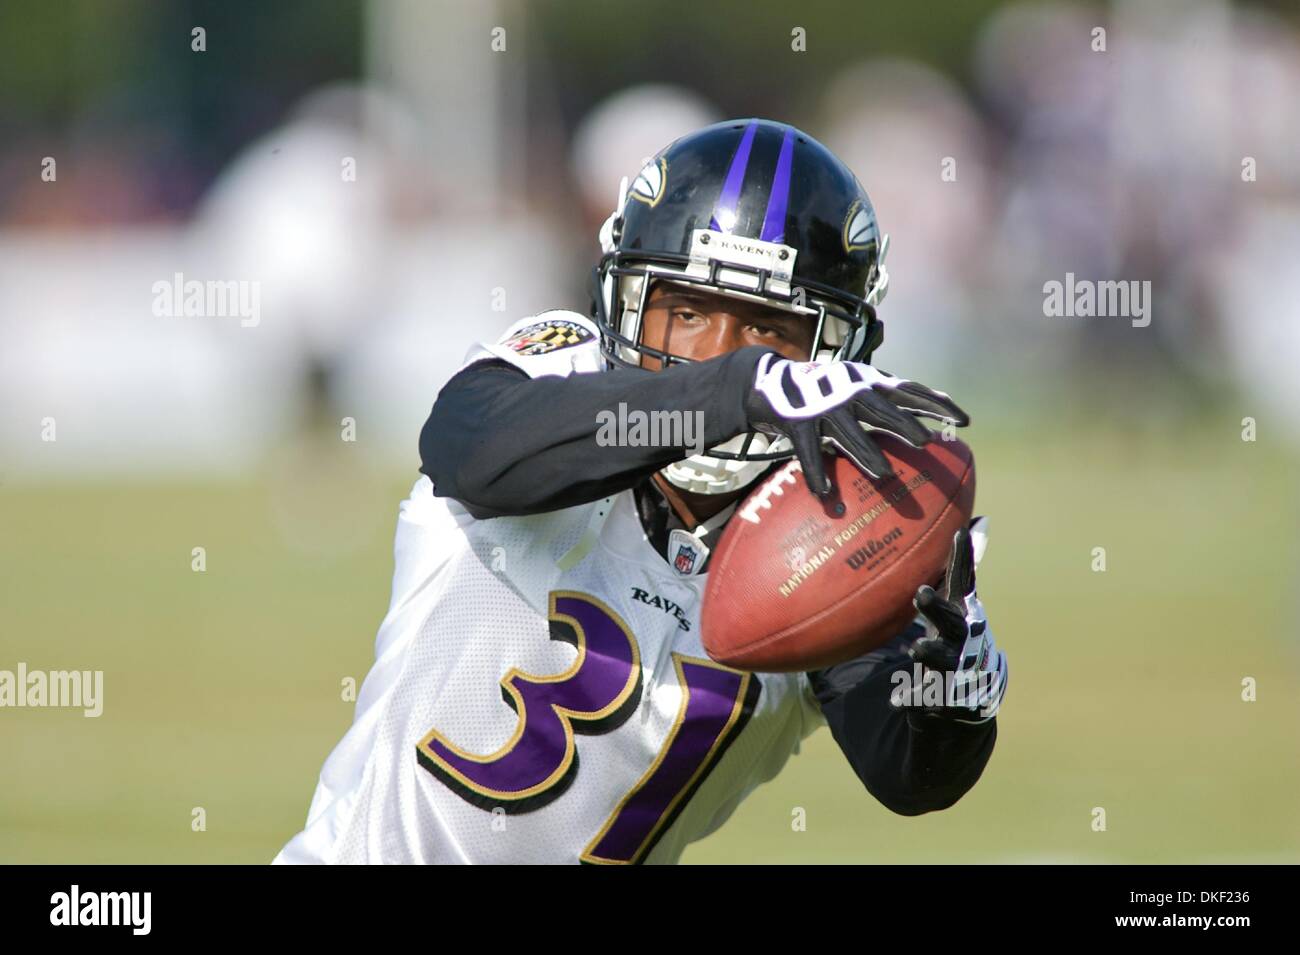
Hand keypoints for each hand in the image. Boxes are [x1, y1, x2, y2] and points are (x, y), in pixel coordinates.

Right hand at [742, 352, 968, 496]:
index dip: (937, 404)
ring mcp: (822, 407)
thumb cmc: (823, 390)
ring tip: (884, 473)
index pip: (910, 391)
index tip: (964, 421)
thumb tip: (927, 423)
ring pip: (848, 433)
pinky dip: (816, 473)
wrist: (770, 382)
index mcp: (868, 382)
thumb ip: (886, 401)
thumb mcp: (856, 387)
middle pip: (882, 409)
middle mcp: (848, 391)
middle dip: (905, 424)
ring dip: (866, 452)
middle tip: (926, 442)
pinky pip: (807, 452)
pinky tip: (825, 494)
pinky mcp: (797, 423)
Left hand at [903, 518, 1007, 724]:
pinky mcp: (941, 691)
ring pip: (941, 658)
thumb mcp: (961, 601)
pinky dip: (911, 697)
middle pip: (952, 620)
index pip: (964, 581)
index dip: (962, 557)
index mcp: (964, 612)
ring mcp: (954, 665)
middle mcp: (963, 637)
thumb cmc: (958, 632)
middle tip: (921, 593)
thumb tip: (978, 523)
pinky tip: (896, 701)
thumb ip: (963, 567)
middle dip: (938, 608)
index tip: (957, 533)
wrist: (974, 689)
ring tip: (915, 648)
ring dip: (929, 651)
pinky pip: (923, 695)